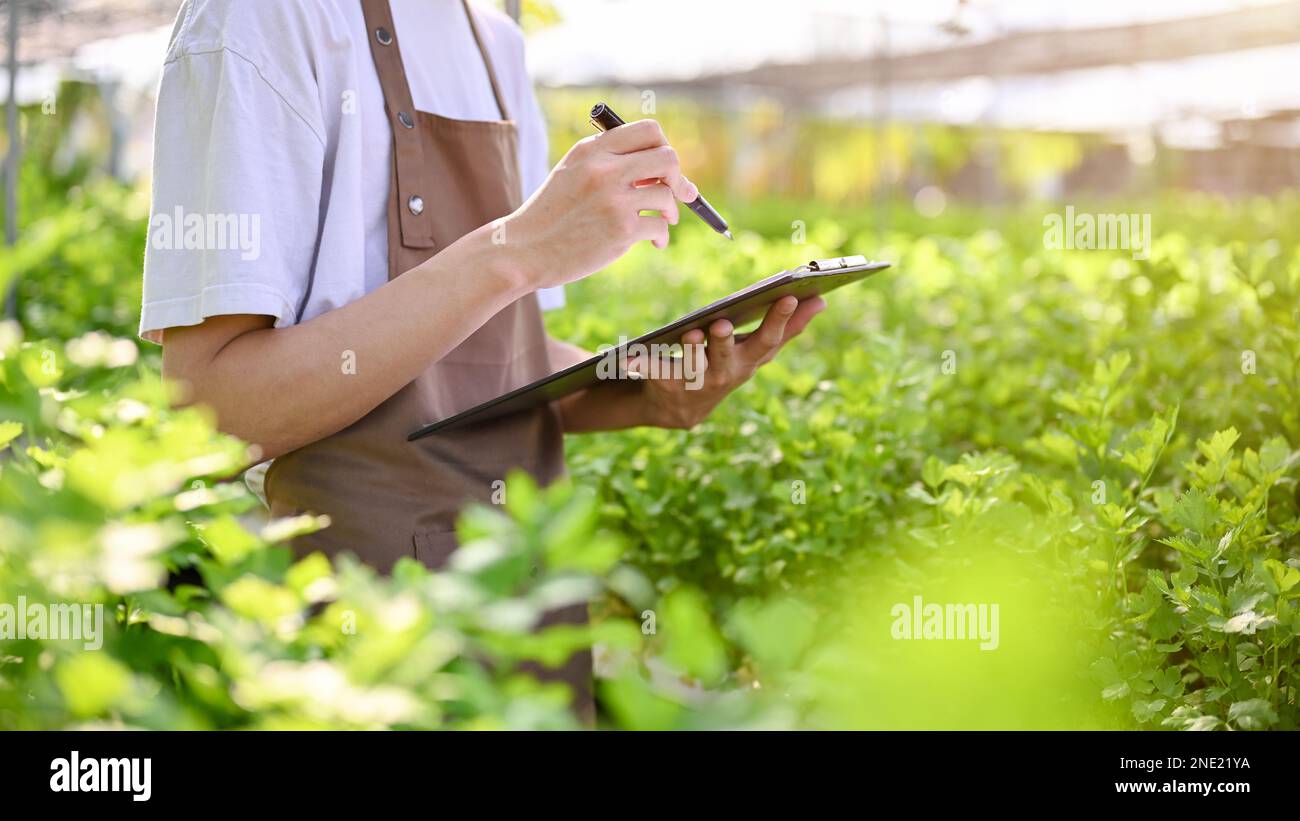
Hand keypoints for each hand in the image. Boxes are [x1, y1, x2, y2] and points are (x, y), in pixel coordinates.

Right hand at [503, 119, 697, 290]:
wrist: (524, 249)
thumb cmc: (551, 214)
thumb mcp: (572, 173)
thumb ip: (608, 161)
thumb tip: (662, 164)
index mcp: (592, 149)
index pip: (649, 130)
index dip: (664, 147)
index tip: (663, 167)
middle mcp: (604, 169)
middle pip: (667, 158)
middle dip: (677, 177)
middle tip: (677, 192)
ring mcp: (613, 199)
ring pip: (667, 195)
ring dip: (670, 211)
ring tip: (661, 222)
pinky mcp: (620, 230)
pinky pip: (660, 226)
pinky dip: (661, 235)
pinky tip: (654, 241)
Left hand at [631, 295, 826, 429]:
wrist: (679, 409)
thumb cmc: (723, 367)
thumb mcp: (755, 351)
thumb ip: (788, 329)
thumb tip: (821, 302)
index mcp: (748, 362)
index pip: (769, 342)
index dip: (781, 321)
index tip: (790, 296)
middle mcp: (724, 375)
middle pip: (729, 357)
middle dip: (726, 342)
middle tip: (723, 324)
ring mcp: (695, 384)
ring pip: (694, 366)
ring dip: (693, 351)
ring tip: (691, 333)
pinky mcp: (665, 386)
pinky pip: (653, 372)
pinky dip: (641, 364)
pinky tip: (628, 355)